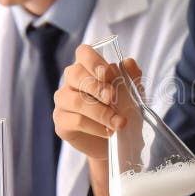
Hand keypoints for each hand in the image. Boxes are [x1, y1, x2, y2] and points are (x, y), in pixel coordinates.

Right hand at [54, 43, 143, 160]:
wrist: (116, 142)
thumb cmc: (122, 111)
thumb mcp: (133, 94)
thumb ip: (132, 77)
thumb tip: (128, 63)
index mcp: (88, 68)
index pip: (83, 52)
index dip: (93, 60)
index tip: (108, 74)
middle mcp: (71, 81)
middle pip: (76, 74)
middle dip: (97, 87)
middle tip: (113, 99)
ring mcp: (63, 101)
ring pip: (76, 100)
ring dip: (101, 112)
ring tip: (119, 123)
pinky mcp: (61, 122)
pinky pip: (76, 121)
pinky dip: (96, 127)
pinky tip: (108, 132)